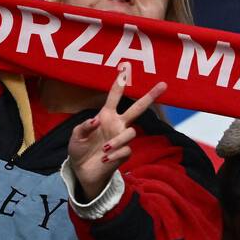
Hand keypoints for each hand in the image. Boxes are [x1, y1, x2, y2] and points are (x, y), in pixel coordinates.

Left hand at [68, 65, 166, 200]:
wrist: (82, 171)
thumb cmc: (79, 149)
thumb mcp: (75, 136)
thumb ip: (84, 126)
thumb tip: (97, 121)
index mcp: (106, 116)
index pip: (114, 97)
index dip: (119, 83)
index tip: (125, 69)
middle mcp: (117, 125)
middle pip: (138, 108)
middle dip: (150, 96)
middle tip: (163, 85)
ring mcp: (122, 139)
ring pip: (131, 133)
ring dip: (117, 140)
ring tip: (104, 149)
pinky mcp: (124, 153)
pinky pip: (127, 150)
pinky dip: (115, 154)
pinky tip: (105, 159)